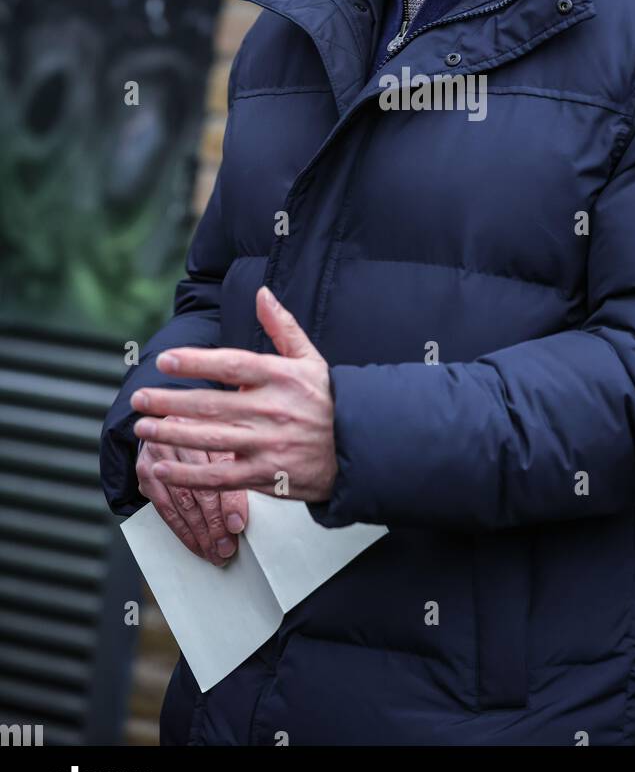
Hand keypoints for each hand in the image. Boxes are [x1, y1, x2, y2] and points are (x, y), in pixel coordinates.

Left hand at [131, 287, 337, 501]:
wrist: (356, 449)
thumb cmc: (328, 402)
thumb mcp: (310, 359)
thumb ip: (282, 327)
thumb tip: (261, 294)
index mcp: (281, 378)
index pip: (232, 366)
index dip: (196, 362)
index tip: (165, 360)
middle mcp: (271, 411)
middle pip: (211, 404)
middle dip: (170, 401)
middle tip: (140, 397)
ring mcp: (267, 445)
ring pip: (210, 440)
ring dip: (171, 434)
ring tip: (142, 428)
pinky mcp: (264, 475)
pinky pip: (219, 477)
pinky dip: (188, 475)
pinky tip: (162, 468)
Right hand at [136, 417, 247, 566]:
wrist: (167, 424)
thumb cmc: (208, 435)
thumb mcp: (229, 438)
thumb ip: (241, 462)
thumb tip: (250, 506)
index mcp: (210, 423)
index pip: (223, 466)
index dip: (231, 500)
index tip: (238, 525)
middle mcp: (182, 434)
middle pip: (201, 486)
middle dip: (215, 524)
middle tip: (227, 547)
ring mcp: (161, 452)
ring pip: (184, 501)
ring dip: (201, 533)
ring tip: (215, 552)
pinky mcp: (146, 469)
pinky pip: (165, 507)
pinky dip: (182, 530)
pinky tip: (195, 544)